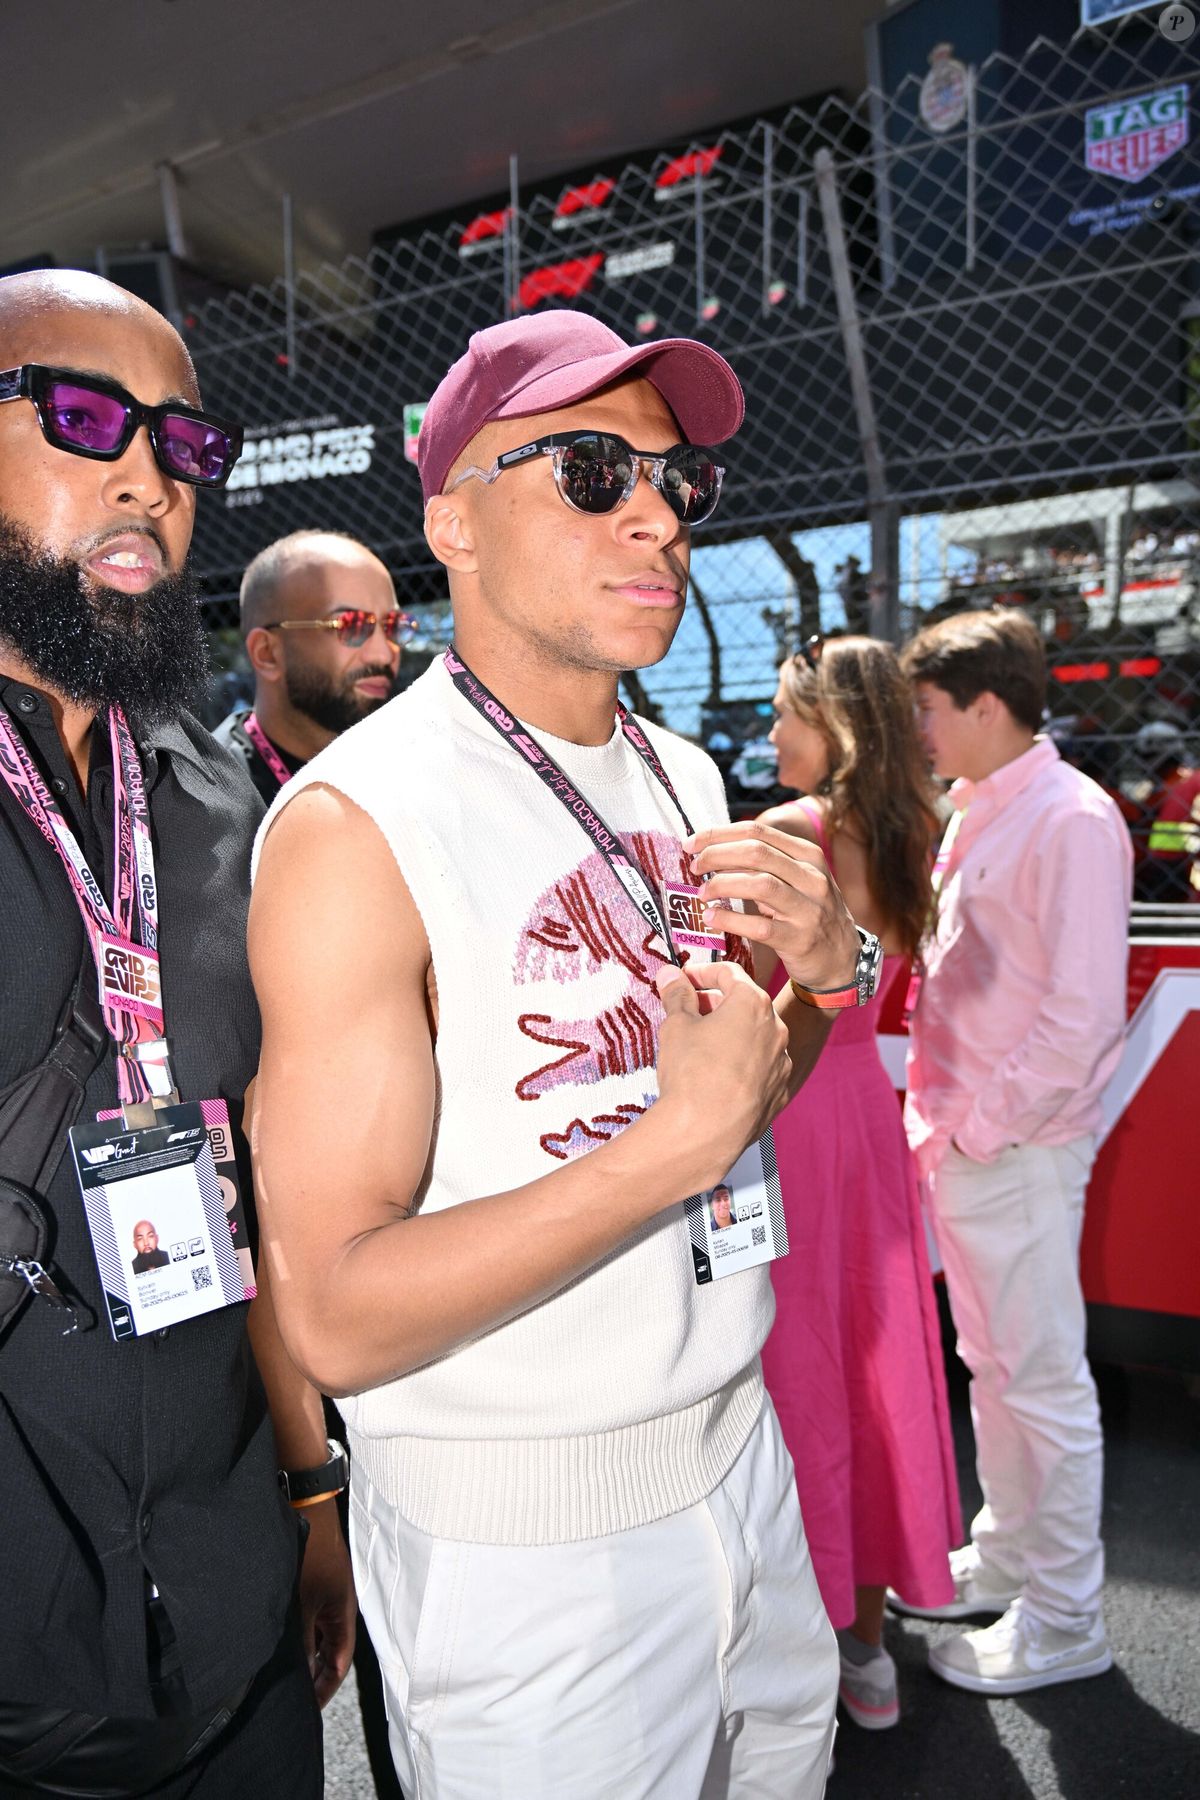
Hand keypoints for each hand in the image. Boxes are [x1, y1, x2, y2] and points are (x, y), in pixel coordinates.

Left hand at [298, 1497, 356, 1707]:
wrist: (307, 1506)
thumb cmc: (311, 1551)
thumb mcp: (303, 1604)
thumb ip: (301, 1641)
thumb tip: (298, 1673)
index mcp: (343, 1612)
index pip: (339, 1662)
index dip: (325, 1687)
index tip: (307, 1707)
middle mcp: (337, 1605)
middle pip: (330, 1650)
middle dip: (314, 1674)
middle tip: (292, 1696)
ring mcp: (324, 1592)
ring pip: (317, 1634)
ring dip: (304, 1653)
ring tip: (281, 1672)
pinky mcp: (311, 1581)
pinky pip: (307, 1618)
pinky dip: (297, 1633)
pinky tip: (276, 1639)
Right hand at [653, 960, 791, 1191]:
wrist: (704, 1133)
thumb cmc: (691, 1074)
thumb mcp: (676, 1026)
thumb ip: (677, 995)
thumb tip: (671, 975)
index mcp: (752, 1004)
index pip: (728, 972)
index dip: (702, 972)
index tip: (684, 979)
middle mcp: (775, 1029)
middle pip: (745, 1004)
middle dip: (716, 1003)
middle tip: (688, 1011)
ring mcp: (781, 1062)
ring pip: (755, 1037)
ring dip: (731, 1034)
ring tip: (701, 1046)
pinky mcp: (780, 1091)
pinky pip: (760, 1067)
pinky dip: (742, 1063)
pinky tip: (718, 1074)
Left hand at [687, 821, 859, 991]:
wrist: (842, 958)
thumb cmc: (810, 913)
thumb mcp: (799, 879)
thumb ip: (767, 862)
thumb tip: (714, 849)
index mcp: (808, 855)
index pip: (758, 832)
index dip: (719, 834)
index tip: (692, 843)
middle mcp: (811, 878)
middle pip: (756, 853)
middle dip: (716, 855)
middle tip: (694, 866)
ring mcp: (808, 909)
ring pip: (759, 884)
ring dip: (722, 885)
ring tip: (702, 893)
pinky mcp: (799, 939)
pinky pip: (759, 926)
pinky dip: (730, 919)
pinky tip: (712, 918)